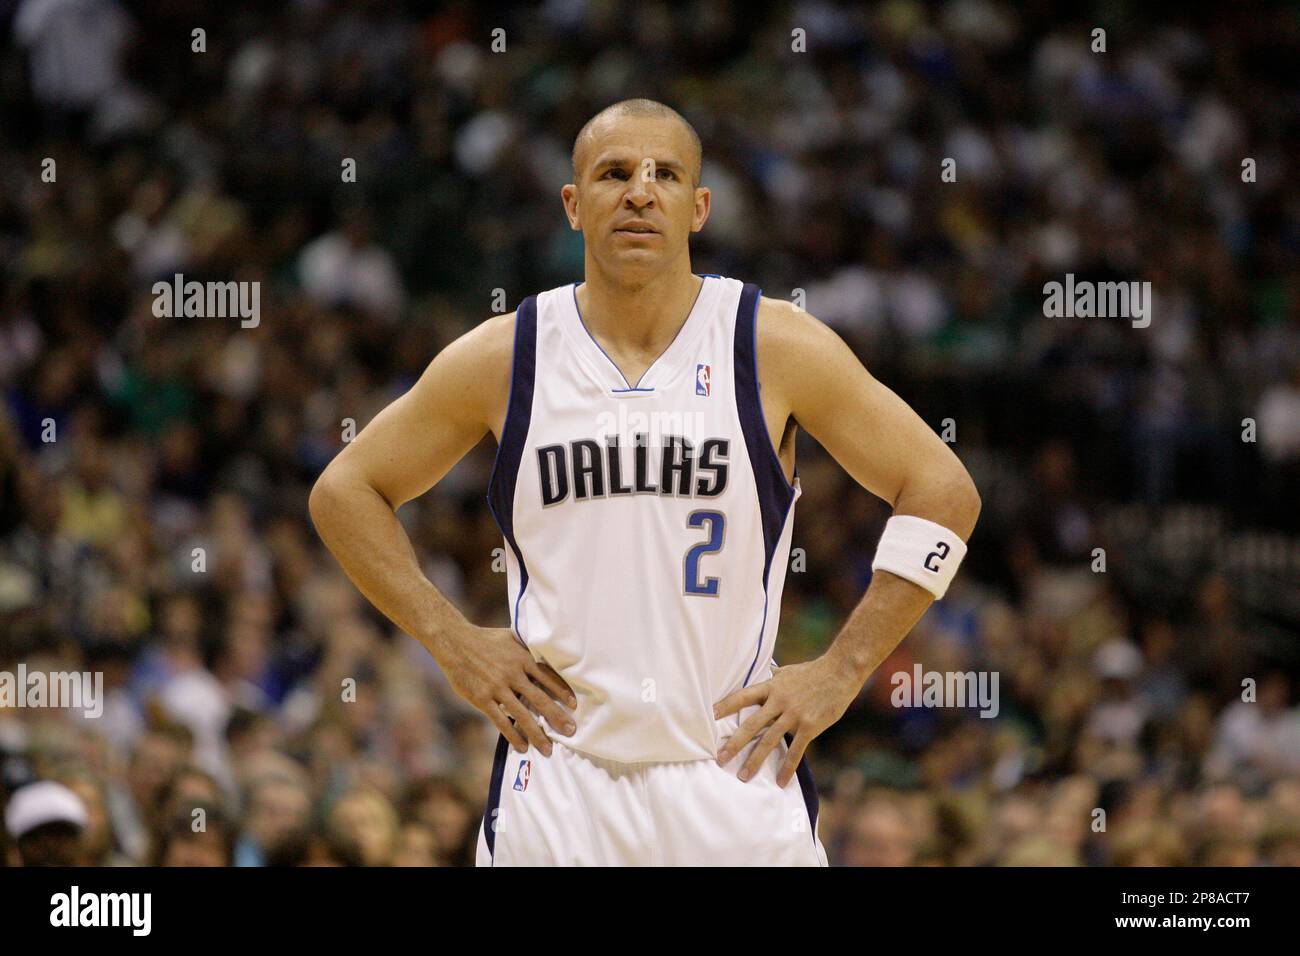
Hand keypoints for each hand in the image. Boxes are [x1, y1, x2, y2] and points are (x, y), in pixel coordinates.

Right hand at [434, 624, 576, 755]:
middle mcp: (513, 674)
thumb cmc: (485, 638)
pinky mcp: (482, 698)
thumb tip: (545, 650)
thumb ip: (527, 647)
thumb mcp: (510, 637)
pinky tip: (521, 747)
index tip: (574, 706)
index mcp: (522, 658)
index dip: (562, 692)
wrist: (455, 641)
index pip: (548, 677)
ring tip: (548, 749)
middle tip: (570, 732)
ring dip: (537, 733)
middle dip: (557, 717)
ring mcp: (497, 688)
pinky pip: (500, 721)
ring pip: (522, 715)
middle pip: (540, 699)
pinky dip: (512, 735)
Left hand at [713, 656, 860, 786]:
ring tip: (743, 776)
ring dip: (755, 760)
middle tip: (720, 758)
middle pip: (751, 724)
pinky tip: (780, 781)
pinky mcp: (809, 726)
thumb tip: (763, 672)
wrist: (840, 672)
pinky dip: (787, 767)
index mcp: (771, 687)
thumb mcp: (788, 671)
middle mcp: (779, 701)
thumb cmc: (813, 671)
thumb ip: (773, 677)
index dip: (725, 706)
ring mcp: (794, 715)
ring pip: (769, 740)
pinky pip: (796, 750)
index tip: (709, 716)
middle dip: (734, 742)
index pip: (743, 697)